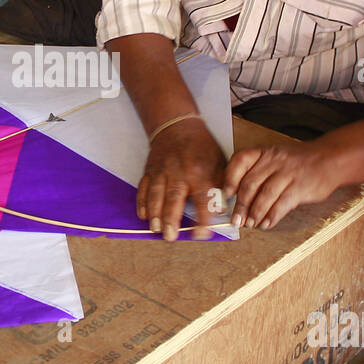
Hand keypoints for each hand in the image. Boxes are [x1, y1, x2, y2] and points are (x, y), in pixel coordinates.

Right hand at [137, 118, 226, 240]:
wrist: (178, 126)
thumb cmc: (202, 147)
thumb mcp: (219, 163)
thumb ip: (220, 186)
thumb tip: (221, 211)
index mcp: (200, 171)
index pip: (202, 198)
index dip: (202, 218)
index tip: (201, 235)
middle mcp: (179, 172)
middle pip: (174, 197)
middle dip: (171, 219)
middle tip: (170, 237)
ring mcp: (162, 171)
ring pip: (156, 194)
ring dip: (155, 213)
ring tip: (155, 229)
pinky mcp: (150, 170)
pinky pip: (144, 187)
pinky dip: (142, 202)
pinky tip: (143, 215)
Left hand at [224, 138, 343, 229]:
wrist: (331, 159)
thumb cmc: (300, 161)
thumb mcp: (277, 157)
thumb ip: (258, 171)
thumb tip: (238, 196)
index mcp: (266, 152)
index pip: (240, 160)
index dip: (230, 178)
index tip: (226, 194)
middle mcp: (275, 161)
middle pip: (250, 183)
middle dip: (241, 205)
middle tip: (236, 220)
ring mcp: (288, 173)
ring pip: (265, 196)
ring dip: (255, 213)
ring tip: (250, 224)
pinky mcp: (301, 187)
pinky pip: (282, 204)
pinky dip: (272, 217)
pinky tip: (266, 224)